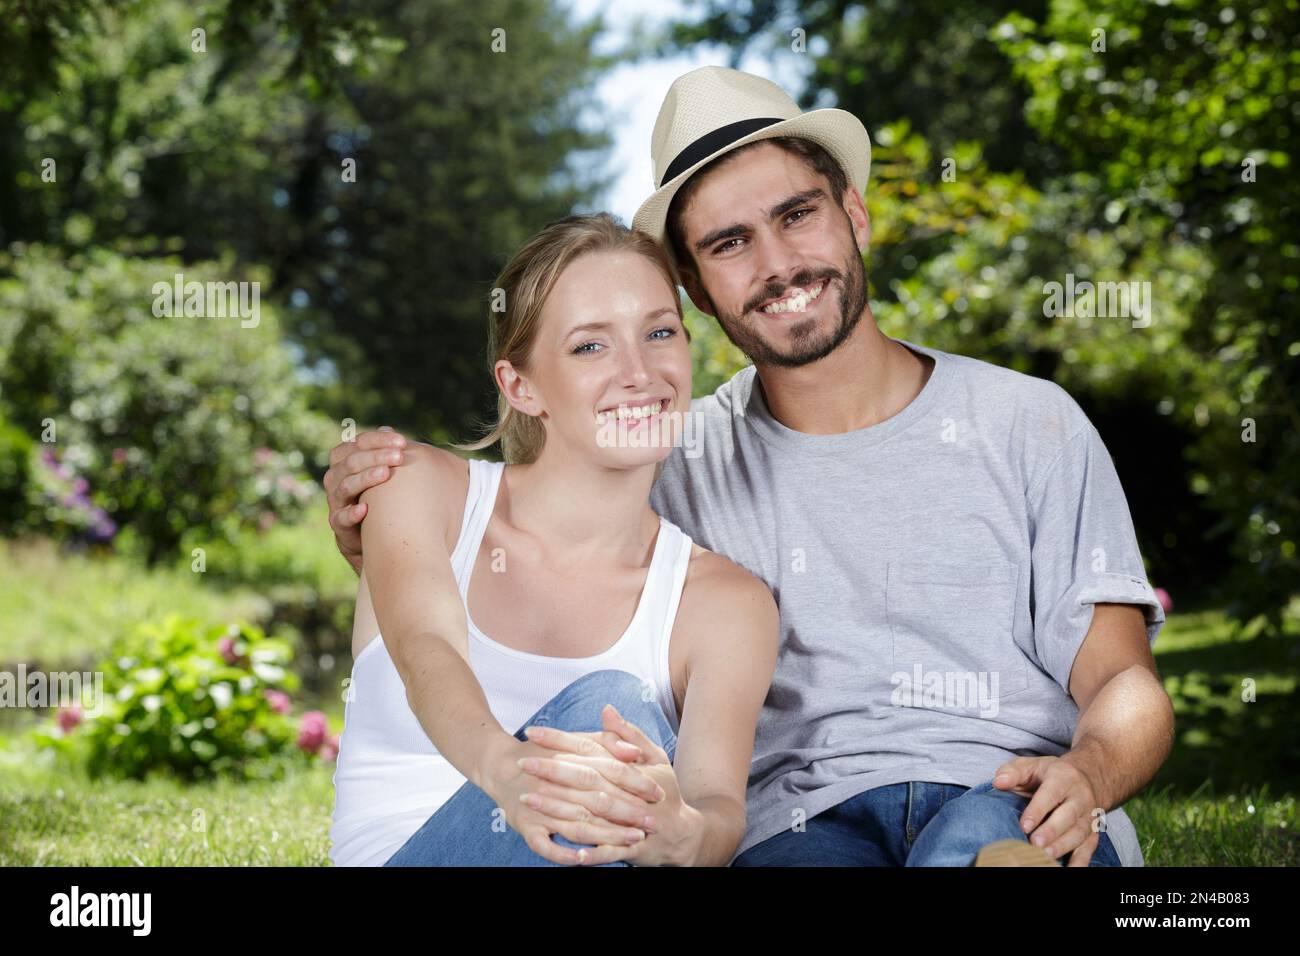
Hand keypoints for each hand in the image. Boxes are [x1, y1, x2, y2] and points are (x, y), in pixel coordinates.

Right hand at [324, 426, 408, 572]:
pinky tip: (365, 509)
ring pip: (345, 486)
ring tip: (386, 474)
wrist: (372, 539)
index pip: (355, 445)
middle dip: (376, 456)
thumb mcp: (382, 475)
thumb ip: (383, 454)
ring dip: (366, 478)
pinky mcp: (339, 526)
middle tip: (399, 456)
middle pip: (350, 463)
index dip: (377, 440)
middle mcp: (336, 481)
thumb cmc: (379, 500)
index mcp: (344, 464)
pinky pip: (340, 518)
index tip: (401, 441)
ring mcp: (336, 503)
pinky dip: (352, 513)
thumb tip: (389, 429)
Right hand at [481, 734, 651, 865]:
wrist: (500, 764)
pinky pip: (545, 845)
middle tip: (652, 822)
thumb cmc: (548, 753)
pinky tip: (584, 859)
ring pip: (578, 824)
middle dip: (628, 812)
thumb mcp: (579, 741)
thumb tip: (634, 751)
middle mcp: (556, 782)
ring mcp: (540, 806)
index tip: (659, 792)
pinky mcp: (526, 826)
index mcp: (571, 758)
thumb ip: (609, 741)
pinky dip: (563, 853)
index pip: (610, 770)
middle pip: (598, 799)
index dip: (636, 781)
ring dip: (607, 834)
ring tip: (633, 840)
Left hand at [520, 704, 702, 865]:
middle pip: (585, 778)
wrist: (684, 835)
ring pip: (588, 812)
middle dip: (552, 770)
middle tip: (522, 761)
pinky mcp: (629, 847)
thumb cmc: (666, 793)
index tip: (533, 731)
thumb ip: (629, 734)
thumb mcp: (655, 758)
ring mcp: (628, 821)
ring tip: (527, 798)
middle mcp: (627, 792)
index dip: (560, 739)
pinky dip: (585, 848)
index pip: (589, 748)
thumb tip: (606, 709)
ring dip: (556, 807)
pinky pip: (605, 849)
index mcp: (630, 768)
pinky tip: (559, 843)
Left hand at [992, 754, 1103, 866]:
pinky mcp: (1093, 831)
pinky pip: (1088, 848)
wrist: (1086, 778)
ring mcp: (1089, 815)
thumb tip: (998, 782)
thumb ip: (1013, 772)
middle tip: (1035, 844)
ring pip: (1079, 833)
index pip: (1051, 794)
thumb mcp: (1030, 765)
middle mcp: (1080, 797)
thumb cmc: (1048, 774)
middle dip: (1052, 832)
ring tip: (1046, 857)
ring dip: (1063, 847)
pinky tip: (1067, 870)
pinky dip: (1080, 861)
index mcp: (1064, 777)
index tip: (1024, 825)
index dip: (1038, 810)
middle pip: (1068, 816)